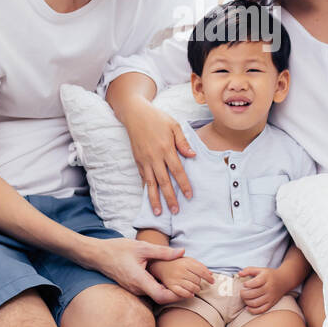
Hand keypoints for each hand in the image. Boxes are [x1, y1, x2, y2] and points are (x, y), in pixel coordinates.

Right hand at [88, 236, 185, 303]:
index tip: (188, 291)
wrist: (97, 255)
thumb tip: (182, 252)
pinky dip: (160, 288)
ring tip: (184, 283)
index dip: (176, 296)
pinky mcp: (132, 287)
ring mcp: (133, 290)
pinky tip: (168, 280)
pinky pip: (149, 291)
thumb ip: (163, 252)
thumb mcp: (142, 247)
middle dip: (176, 294)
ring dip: (169, 291)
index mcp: (139, 280)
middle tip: (192, 287)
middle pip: (160, 298)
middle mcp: (136, 289)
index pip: (161, 296)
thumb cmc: (118, 249)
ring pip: (155, 295)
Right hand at [117, 99, 195, 216]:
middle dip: (170, 197)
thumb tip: (192, 155)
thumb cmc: (157, 118)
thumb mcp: (174, 125)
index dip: (183, 184)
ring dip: (154, 199)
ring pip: (150, 183)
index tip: (189, 195)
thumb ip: (183, 141)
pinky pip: (143, 178)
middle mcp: (154, 156)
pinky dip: (146, 189)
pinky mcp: (137, 161)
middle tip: (176, 211)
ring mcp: (144, 160)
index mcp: (166, 148)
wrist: (134, 114)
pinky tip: (149, 199)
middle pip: (164, 181)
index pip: (177, 170)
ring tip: (159, 212)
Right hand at [150, 256, 215, 299]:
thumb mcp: (188, 259)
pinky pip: (184, 293)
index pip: (201, 271)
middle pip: (197, 280)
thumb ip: (199, 264)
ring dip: (197, 289)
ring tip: (197, 288)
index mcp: (185, 262)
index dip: (209, 277)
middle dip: (200, 282)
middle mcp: (180, 271)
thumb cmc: (176, 262)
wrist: (159, 265)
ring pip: (192, 287)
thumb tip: (210, 273)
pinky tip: (191, 293)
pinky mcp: (171, 286)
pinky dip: (190, 294)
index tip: (212, 281)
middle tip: (199, 283)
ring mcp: (175, 279)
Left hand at [239, 266, 289, 313]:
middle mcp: (269, 288)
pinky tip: (248, 307)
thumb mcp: (260, 270)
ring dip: (246, 302)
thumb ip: (249, 270)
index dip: (247, 284)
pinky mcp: (271, 303)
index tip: (244, 284)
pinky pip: (261, 310)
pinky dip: (253, 310)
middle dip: (244, 294)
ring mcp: (270, 297)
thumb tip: (239, 273)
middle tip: (241, 292)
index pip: (255, 283)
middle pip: (253, 294)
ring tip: (244, 298)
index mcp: (266, 278)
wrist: (284, 280)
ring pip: (256, 303)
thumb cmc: (269, 275)